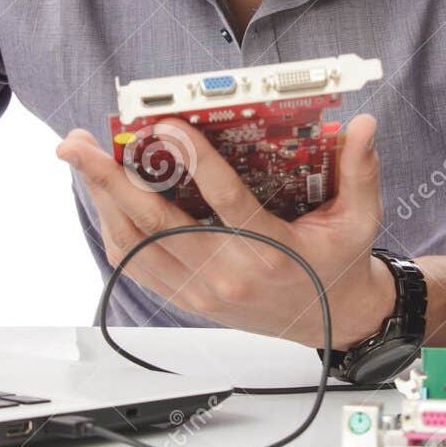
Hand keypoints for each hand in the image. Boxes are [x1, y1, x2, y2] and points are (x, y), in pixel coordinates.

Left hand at [56, 114, 396, 348]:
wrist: (331, 320)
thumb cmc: (337, 262)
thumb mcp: (360, 217)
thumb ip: (361, 169)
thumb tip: (364, 126)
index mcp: (271, 250)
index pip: (225, 201)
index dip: (196, 162)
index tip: (169, 125)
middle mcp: (228, 275)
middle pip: (157, 224)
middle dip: (112, 178)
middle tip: (81, 141)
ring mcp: (200, 290)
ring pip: (134, 244)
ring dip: (102, 199)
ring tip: (82, 157)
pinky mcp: (186, 298)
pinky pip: (135, 263)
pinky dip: (112, 226)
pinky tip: (102, 194)